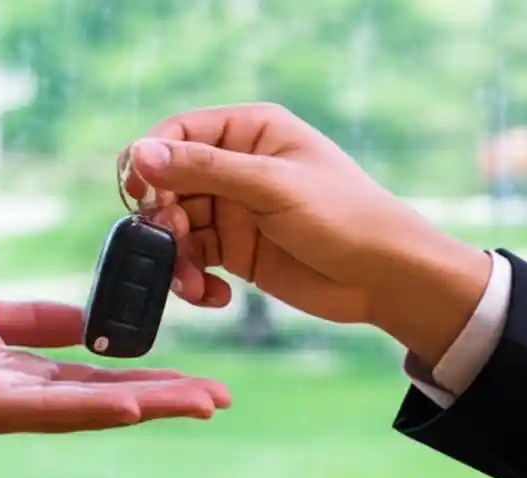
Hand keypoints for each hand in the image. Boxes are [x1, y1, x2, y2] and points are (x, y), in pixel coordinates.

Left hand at [0, 277, 229, 431]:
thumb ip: (31, 319)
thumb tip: (82, 321)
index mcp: (21, 375)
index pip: (99, 383)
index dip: (151, 383)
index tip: (201, 384)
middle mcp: (17, 399)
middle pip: (104, 402)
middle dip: (163, 401)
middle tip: (221, 402)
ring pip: (83, 409)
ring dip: (143, 406)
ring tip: (196, 402)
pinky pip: (38, 406)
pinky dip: (86, 408)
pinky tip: (128, 404)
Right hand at [122, 103, 490, 365]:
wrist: (386, 278)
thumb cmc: (344, 217)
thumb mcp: (271, 187)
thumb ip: (205, 169)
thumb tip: (140, 153)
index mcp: (250, 131)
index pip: (178, 133)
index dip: (151, 161)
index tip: (140, 195)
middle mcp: (237, 167)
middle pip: (169, 185)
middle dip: (163, 219)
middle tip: (173, 245)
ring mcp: (235, 211)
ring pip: (177, 228)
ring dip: (176, 258)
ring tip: (192, 285)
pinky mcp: (237, 251)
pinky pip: (194, 261)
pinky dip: (193, 280)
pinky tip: (215, 296)